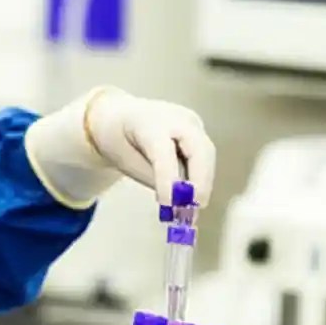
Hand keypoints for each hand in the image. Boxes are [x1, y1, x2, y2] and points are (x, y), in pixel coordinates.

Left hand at [83, 88, 215, 208]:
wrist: (120, 115)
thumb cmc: (119, 139)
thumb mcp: (125, 161)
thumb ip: (151, 177)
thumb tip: (177, 199)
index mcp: (148, 122)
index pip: (163, 152)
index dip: (169, 179)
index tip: (170, 205)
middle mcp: (175, 117)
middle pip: (198, 148)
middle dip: (200, 181)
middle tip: (194, 208)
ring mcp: (190, 121)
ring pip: (206, 152)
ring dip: (204, 183)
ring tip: (193, 209)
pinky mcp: (198, 130)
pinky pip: (204, 155)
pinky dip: (202, 177)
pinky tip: (194, 197)